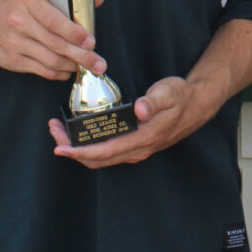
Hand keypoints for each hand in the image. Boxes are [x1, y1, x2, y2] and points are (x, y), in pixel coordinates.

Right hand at [0, 0, 106, 80]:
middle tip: (99, 63)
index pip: (55, 21)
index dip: (75, 33)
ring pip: (50, 60)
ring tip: (87, 66)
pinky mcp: (12, 60)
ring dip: (72, 66)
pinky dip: (58, 73)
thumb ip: (67, 1)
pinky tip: (68, 70)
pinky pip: (40, 70)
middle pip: (56, 44)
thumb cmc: (14, 6)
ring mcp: (14, 44)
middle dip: (81, 56)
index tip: (91, 41)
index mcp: (28, 2)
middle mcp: (19, 23)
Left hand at [48, 75, 214, 168]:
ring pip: (102, 158)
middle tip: (54, 132)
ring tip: (61, 131)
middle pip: (98, 159)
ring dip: (79, 149)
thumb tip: (141, 109)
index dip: (80, 152)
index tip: (60, 146)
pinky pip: (108, 153)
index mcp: (144, 138)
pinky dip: (90, 147)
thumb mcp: (169, 92)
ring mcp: (137, 150)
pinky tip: (82, 134)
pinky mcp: (136, 146)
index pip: (105, 151)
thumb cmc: (181, 96)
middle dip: (72, 149)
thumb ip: (155, 101)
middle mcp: (138, 149)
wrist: (197, 105)